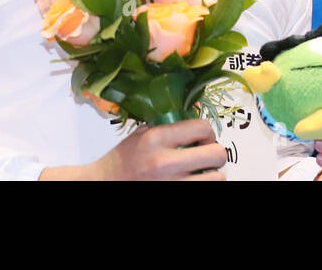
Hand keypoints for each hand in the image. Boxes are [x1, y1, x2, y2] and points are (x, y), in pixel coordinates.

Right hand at [39, 119, 226, 180]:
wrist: (104, 185)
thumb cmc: (122, 161)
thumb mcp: (140, 135)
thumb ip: (167, 127)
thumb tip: (194, 123)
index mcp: (156, 139)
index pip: (202, 127)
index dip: (208, 132)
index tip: (203, 137)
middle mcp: (165, 163)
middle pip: (217, 154)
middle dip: (215, 153)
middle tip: (206, 156)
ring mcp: (171, 185)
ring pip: (217, 179)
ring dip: (212, 175)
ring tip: (202, 173)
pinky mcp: (174, 198)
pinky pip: (204, 190)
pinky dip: (202, 184)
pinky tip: (192, 181)